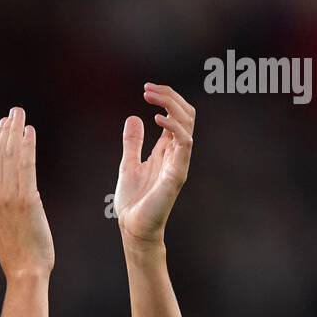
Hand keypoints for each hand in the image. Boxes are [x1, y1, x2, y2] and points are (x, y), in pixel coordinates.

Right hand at [0, 106, 54, 277]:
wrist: (24, 270)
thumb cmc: (19, 251)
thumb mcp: (3, 224)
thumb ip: (4, 203)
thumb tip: (14, 188)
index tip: (4, 126)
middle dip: (5, 129)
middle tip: (14, 112)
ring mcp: (8, 197)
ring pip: (10, 156)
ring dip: (15, 131)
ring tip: (20, 115)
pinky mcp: (26, 200)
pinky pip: (25, 165)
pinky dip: (27, 146)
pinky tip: (30, 132)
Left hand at [113, 83, 194, 246]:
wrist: (133, 228)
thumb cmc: (134, 202)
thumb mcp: (128, 164)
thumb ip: (133, 143)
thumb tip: (133, 117)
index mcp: (166, 150)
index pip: (176, 115)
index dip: (165, 98)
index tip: (146, 90)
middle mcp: (176, 153)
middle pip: (186, 113)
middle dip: (169, 95)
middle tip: (148, 89)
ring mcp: (179, 162)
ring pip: (188, 123)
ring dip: (171, 104)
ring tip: (151, 97)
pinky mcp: (177, 173)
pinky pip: (185, 143)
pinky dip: (173, 126)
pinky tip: (156, 119)